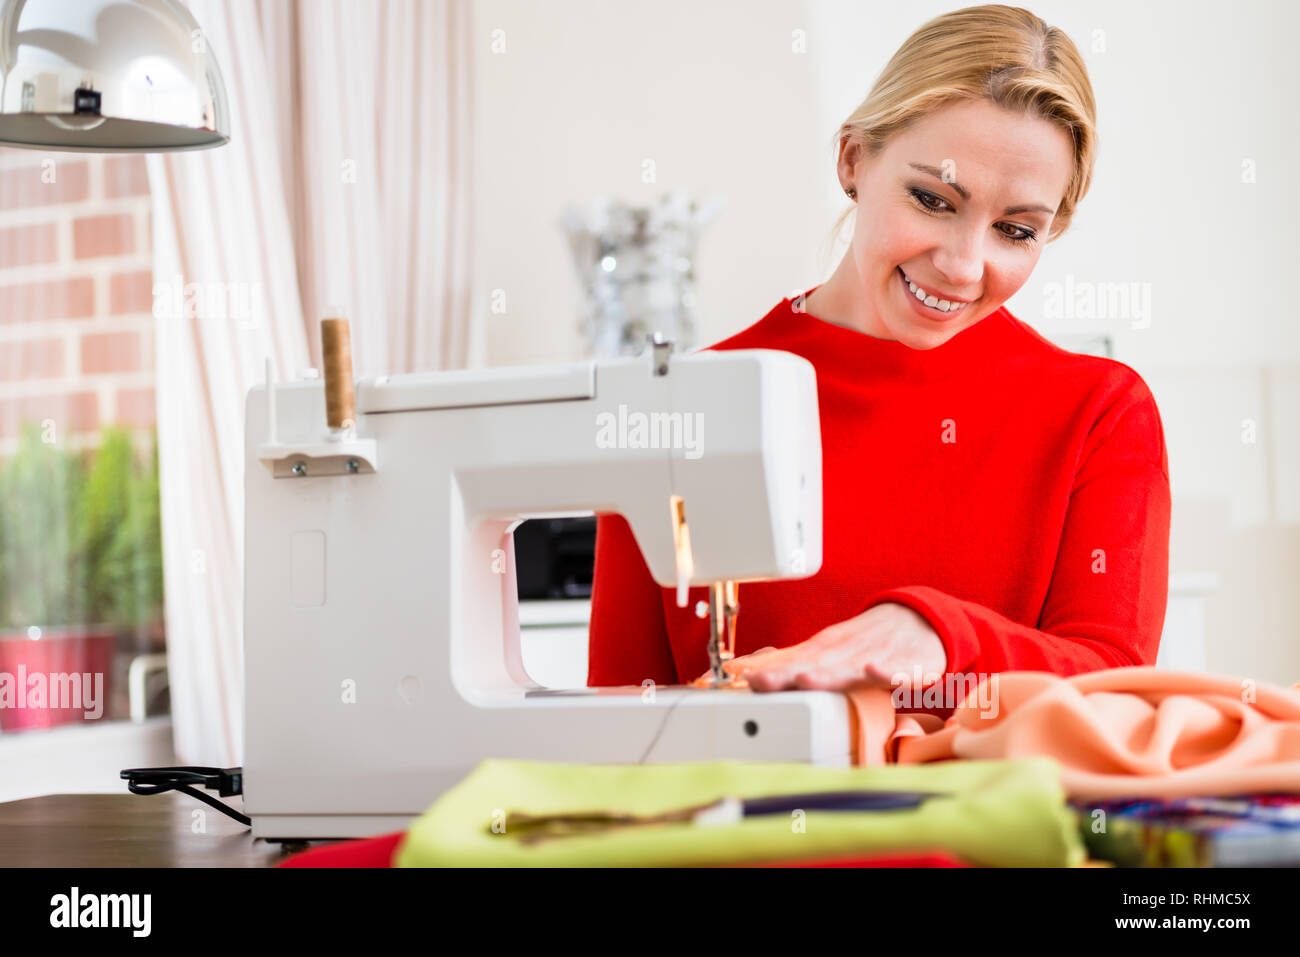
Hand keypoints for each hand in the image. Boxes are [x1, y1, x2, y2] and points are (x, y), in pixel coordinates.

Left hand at [720, 603, 947, 692]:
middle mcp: (845, 651)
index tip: (739, 678)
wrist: (920, 621)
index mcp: (825, 650)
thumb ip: (790, 661)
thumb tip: (747, 669)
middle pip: (812, 665)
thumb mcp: (825, 649)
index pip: (790, 660)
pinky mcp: (906, 664)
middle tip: (759, 682)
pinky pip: (897, 669)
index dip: (765, 670)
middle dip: (784, 674)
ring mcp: (874, 656)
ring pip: (849, 668)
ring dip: (827, 674)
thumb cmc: (866, 642)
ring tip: (805, 679)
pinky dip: (886, 671)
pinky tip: (875, 671)